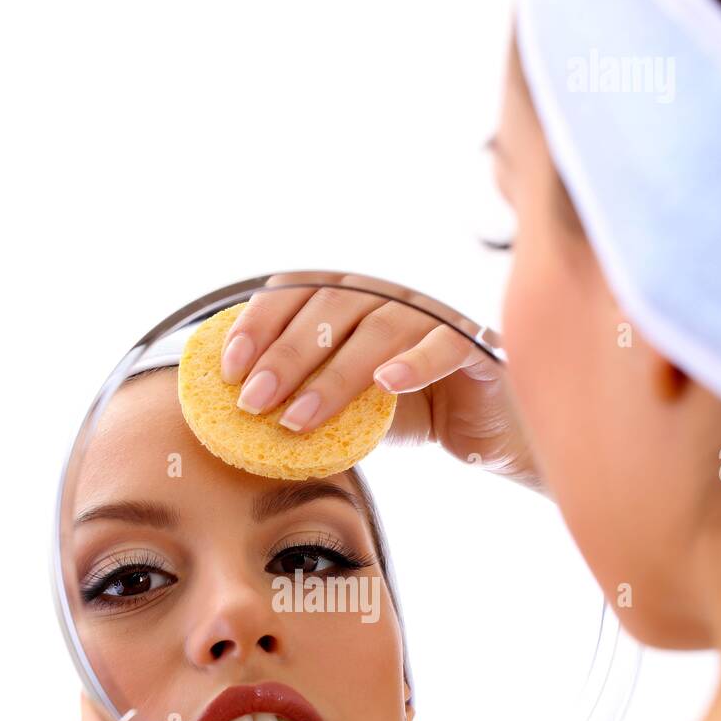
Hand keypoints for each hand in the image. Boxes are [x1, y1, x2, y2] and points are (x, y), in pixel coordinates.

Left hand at [221, 276, 540, 486]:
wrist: (491, 432)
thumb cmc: (415, 411)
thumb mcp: (350, 403)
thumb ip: (309, 394)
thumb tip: (245, 410)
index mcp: (356, 293)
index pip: (298, 289)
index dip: (260, 323)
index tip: (230, 369)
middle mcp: (393, 289)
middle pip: (331, 305)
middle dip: (284, 355)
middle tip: (253, 402)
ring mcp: (436, 309)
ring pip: (378, 329)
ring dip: (333, 376)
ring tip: (298, 418)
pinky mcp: (478, 339)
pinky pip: (444, 343)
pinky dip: (414, 361)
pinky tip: (387, 384)